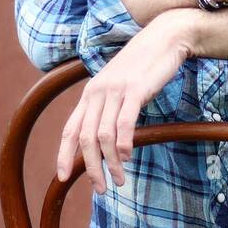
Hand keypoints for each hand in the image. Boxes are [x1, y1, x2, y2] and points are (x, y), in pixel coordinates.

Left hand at [55, 10, 194, 193]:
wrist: (165, 39)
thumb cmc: (144, 65)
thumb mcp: (120, 86)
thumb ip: (110, 108)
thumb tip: (107, 138)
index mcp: (90, 94)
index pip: (70, 130)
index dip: (64, 155)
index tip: (63, 178)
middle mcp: (97, 92)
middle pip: (86, 139)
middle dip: (91, 168)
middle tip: (101, 189)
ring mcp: (116, 91)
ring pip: (104, 135)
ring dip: (111, 163)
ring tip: (120, 180)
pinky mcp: (135, 90)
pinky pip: (124, 122)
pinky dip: (124, 143)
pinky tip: (128, 156)